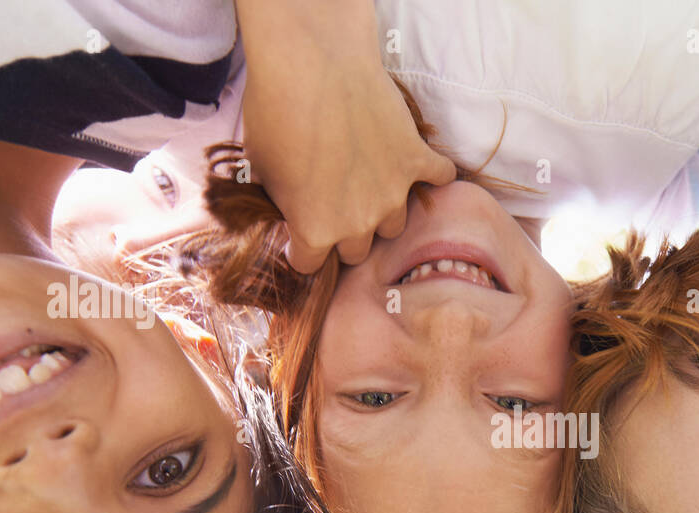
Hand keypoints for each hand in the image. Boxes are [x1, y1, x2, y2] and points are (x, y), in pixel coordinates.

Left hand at [241, 45, 455, 271]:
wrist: (312, 62)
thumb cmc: (274, 110)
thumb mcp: (259, 166)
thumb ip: (280, 198)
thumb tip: (287, 200)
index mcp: (315, 230)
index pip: (311, 264)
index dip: (301, 248)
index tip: (299, 234)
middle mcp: (358, 223)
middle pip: (357, 250)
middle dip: (345, 232)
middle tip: (335, 202)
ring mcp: (393, 193)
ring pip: (394, 224)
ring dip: (382, 208)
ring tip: (370, 181)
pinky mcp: (416, 160)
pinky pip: (439, 178)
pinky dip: (433, 174)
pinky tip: (423, 166)